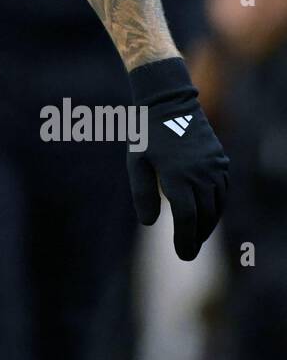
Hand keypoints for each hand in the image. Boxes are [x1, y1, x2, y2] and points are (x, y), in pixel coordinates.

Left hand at [128, 58, 229, 261]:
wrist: (169, 103)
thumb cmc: (147, 135)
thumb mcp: (136, 164)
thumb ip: (142, 195)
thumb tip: (150, 223)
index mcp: (178, 176)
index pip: (187, 218)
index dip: (185, 240)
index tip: (181, 256)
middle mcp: (201, 173)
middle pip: (204, 217)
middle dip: (196, 238)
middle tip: (187, 253)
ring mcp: (215, 167)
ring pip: (217, 206)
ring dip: (208, 224)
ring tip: (195, 237)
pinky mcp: (221, 162)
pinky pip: (222, 192)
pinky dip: (216, 207)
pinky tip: (206, 214)